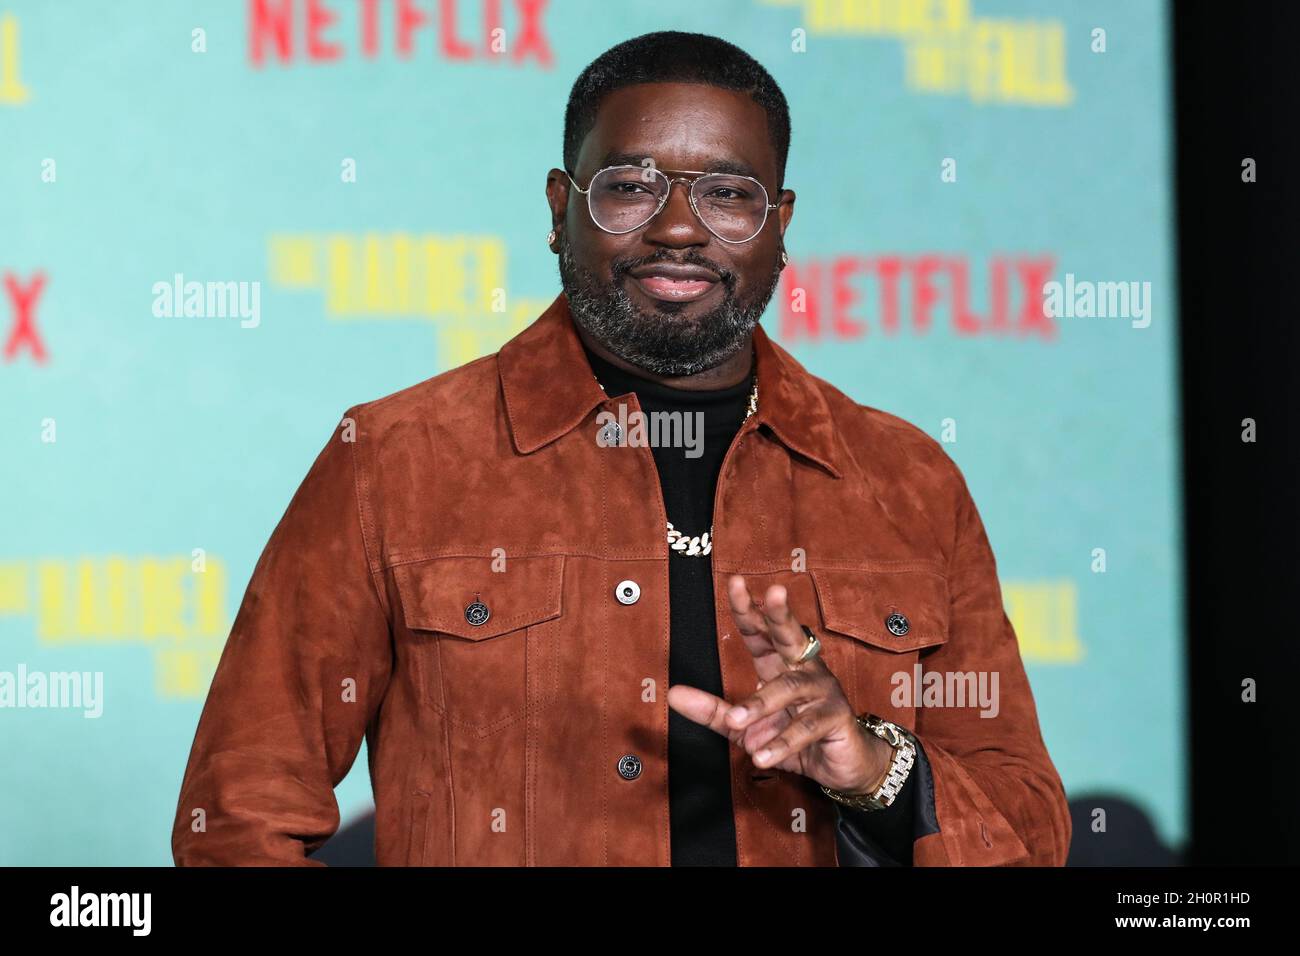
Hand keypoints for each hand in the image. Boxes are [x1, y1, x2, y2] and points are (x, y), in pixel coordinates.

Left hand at [666, 574, 894, 796]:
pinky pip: (807, 726)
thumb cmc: (793, 738)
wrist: (842, 766)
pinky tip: (762, 755)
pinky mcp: (836, 717)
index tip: (735, 583)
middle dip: (781, 613)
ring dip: (761, 704)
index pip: (761, 631)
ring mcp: (822, 691)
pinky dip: (782, 742)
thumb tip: (673, 694)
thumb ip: (713, 711)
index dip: (748, 608)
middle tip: (774, 593)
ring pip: (791, 686)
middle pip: (791, 635)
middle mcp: (804, 668)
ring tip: (737, 722)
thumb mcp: (745, 727)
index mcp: (780, 665)